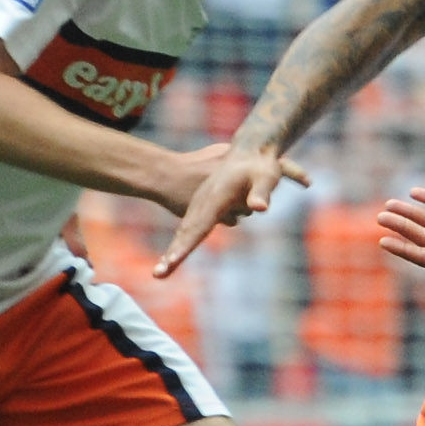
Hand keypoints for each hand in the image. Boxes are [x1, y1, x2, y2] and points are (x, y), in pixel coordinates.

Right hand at [153, 142, 310, 277]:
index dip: (185, 246)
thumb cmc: (259, 164)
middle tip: (159, 275)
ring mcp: (200, 207)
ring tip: (162, 271)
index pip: (197, 228)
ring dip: (179, 251)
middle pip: (186, 235)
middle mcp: (202, 205)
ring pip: (191, 234)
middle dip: (173, 256)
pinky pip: (194, 232)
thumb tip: (259, 209)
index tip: (171, 261)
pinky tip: (171, 261)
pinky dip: (183, 246)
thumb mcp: (265, 176)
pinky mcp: (204, 210)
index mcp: (214, 199)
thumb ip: (261, 192)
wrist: (249, 151)